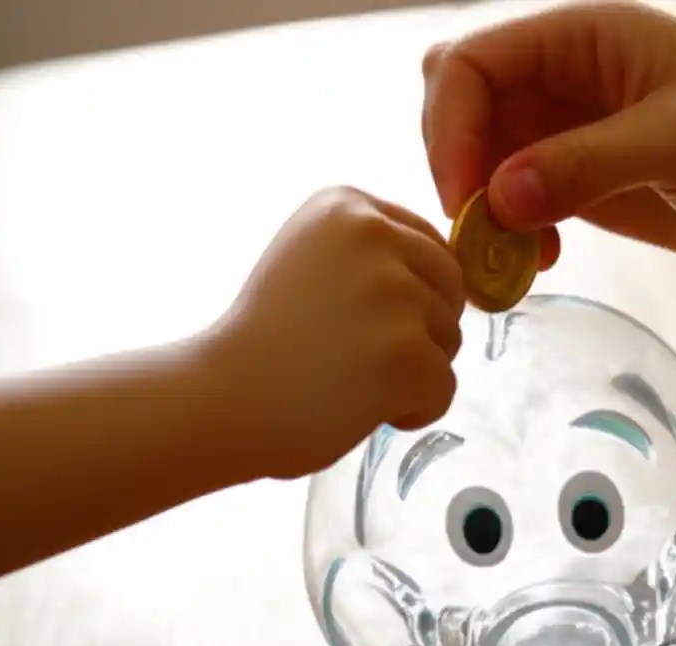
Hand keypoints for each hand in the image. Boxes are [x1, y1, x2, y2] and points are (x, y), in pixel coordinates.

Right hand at [205, 186, 463, 478]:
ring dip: (411, 372)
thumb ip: (373, 254)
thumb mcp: (312, 259)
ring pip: (449, 341)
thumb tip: (455, 275)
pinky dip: (413, 411)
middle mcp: (374, 234)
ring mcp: (394, 294)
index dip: (408, 294)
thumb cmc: (266, 340)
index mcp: (347, 204)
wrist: (221, 399)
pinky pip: (444, 389)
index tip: (355, 318)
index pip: (429, 246)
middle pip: (449, 288)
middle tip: (355, 354)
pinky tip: (359, 408)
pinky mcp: (407, 353)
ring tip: (347, 378)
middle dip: (419, 329)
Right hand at [422, 1, 675, 269]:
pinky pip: (518, 199)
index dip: (453, 126)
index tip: (468, 198)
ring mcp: (574, 130)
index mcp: (587, 37)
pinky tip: (539, 261)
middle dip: (457, 165)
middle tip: (477, 231)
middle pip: (464, 105)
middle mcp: (569, 77)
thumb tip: (494, 199)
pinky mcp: (586, 180)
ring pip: (486, 158)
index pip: (475, 62)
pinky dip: (510, 231)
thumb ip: (584, 165)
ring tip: (507, 260)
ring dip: (481, 208)